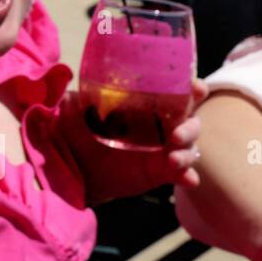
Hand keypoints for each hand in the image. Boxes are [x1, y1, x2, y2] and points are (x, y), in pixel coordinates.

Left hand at [60, 78, 205, 204]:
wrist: (74, 164)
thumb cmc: (78, 130)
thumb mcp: (73, 110)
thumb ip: (73, 97)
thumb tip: (66, 81)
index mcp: (146, 105)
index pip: (177, 93)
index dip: (191, 88)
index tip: (195, 87)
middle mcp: (160, 125)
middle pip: (190, 121)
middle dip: (191, 125)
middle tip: (176, 133)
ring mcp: (162, 150)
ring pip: (189, 148)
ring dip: (187, 152)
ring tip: (172, 158)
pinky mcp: (160, 173)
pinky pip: (182, 174)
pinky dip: (188, 176)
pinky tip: (187, 179)